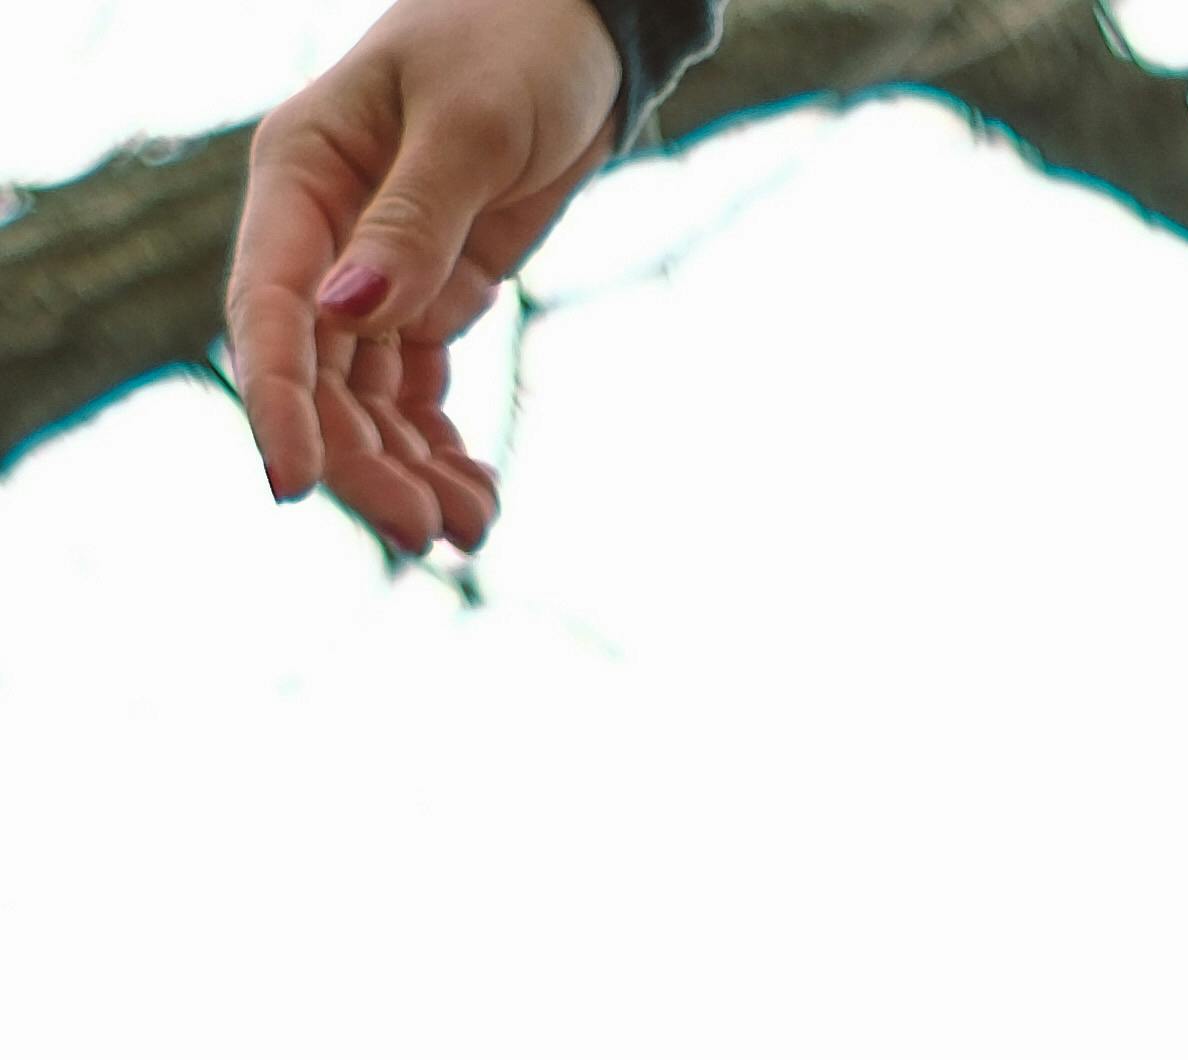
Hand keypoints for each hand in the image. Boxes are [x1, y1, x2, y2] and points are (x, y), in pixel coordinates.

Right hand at [225, 0, 627, 559]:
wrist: (572, 23)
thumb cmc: (513, 39)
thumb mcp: (471, 123)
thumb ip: (415, 221)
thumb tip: (348, 312)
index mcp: (301, 172)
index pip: (269, 304)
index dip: (277, 400)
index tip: (295, 486)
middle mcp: (321, 230)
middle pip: (316, 374)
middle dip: (363, 461)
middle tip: (427, 534)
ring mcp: (370, 269)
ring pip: (365, 399)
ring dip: (408, 471)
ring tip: (470, 528)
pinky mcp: (425, 296)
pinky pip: (414, 393)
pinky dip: (439, 448)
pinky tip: (479, 497)